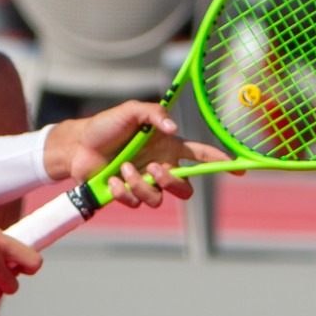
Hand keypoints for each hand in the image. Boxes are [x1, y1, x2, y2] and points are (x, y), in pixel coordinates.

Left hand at [43, 100, 238, 209]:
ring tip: (122, 168)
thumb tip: (172, 128)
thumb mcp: (131, 111)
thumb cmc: (106, 125)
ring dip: (141, 185)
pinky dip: (123, 192)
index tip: (238, 170)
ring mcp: (144, 182)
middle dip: (174, 183)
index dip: (220, 162)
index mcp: (168, 147)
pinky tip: (111, 179)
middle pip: (185, 188)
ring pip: (158, 199)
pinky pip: (135, 203)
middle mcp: (160, 166)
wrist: (77, 144)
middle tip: (154, 169)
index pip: (201, 155)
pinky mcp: (127, 194)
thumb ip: (154, 113)